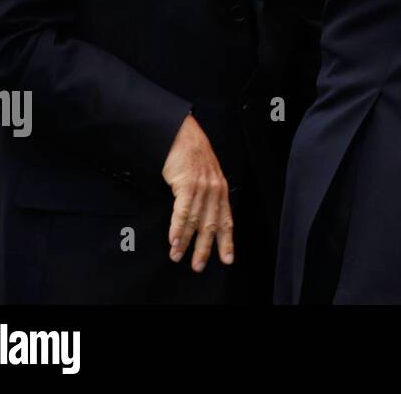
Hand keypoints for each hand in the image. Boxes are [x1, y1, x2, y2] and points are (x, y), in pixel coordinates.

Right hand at [161, 114, 233, 271]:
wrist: (183, 135)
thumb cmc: (193, 156)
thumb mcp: (207, 177)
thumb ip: (208, 197)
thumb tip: (203, 221)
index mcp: (221, 190)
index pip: (226, 220)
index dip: (227, 241)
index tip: (227, 259)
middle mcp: (215, 190)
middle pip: (211, 225)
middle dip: (206, 248)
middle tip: (198, 266)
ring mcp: (202, 186)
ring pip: (195, 221)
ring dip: (185, 241)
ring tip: (178, 257)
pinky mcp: (187, 183)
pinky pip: (182, 211)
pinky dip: (177, 228)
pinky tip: (173, 240)